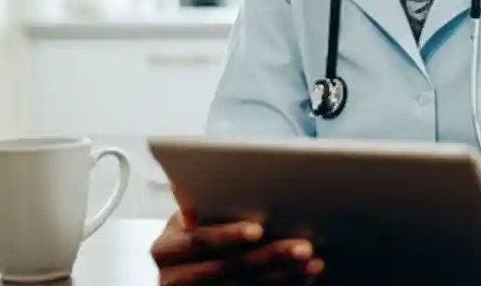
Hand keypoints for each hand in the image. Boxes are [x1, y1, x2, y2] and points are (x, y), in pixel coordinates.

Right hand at [150, 206, 323, 284]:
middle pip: (228, 268)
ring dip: (283, 274)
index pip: (199, 240)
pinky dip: (285, 284)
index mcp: (168, 247)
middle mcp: (174, 277)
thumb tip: (192, 208)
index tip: (258, 230)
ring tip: (312, 260)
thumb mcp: (192, 211)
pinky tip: (306, 274)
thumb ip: (195, 202)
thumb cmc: (199, 224)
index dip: (228, 235)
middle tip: (303, 246)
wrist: (188, 260)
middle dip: (268, 256)